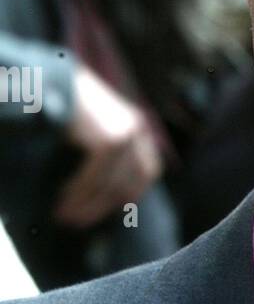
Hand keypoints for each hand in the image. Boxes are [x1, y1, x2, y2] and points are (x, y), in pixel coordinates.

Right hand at [53, 65, 163, 228]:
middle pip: (127, 184)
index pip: (146, 171)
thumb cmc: (73, 105)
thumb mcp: (99, 125)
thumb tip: (105, 190)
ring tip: (65, 216)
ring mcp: (125, 137)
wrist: (56, 81)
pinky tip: (63, 202)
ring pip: (108, 187)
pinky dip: (77, 195)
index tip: (107, 208)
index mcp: (138, 128)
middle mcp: (137, 132)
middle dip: (102, 207)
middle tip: (78, 221)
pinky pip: (94, 180)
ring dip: (85, 206)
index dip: (129, 193)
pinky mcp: (109, 143)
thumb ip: (108, 150)